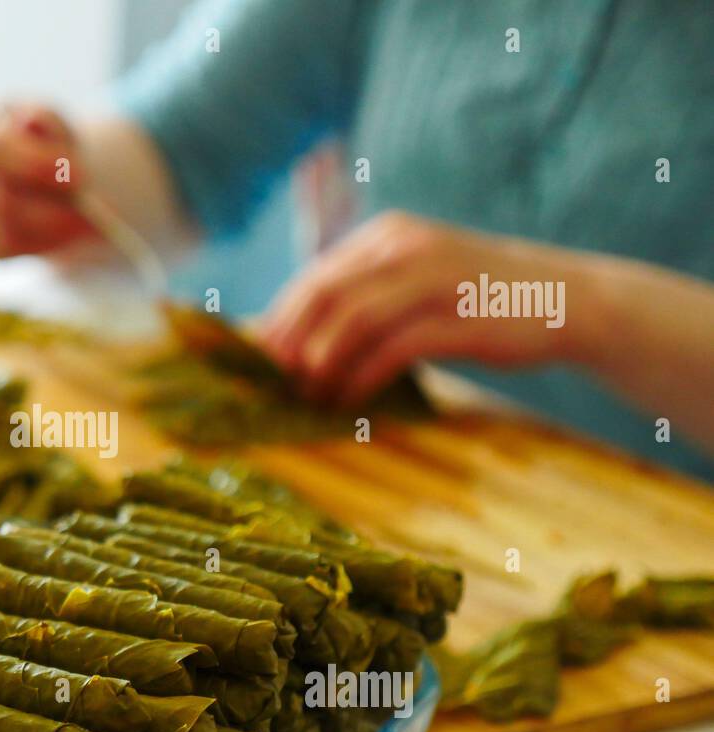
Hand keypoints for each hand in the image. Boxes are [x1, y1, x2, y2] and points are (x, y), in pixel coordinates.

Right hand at [0, 102, 95, 257]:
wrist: (44, 173)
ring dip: (50, 231)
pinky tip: (65, 233)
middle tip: (91, 216)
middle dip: (49, 211)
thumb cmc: (44, 142)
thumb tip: (28, 121)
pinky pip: (7, 252)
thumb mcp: (51, 123)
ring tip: (85, 224)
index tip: (81, 177)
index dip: (37, 164)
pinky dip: (43, 244)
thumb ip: (43, 121)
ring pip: (1, 233)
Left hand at [258, 211, 595, 405]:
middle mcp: (407, 248)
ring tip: (305, 396)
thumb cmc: (479, 298)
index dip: (280, 318)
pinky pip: (393, 349)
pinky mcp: (460, 317)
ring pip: (353, 320)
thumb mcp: (417, 280)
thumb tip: (299, 338)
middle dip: (289, 341)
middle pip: (324, 294)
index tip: (258, 358)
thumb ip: (366, 296)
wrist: (568, 299)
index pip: (315, 276)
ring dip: (320, 363)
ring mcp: (435, 279)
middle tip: (271, 381)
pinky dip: (360, 378)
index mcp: (389, 235)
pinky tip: (345, 401)